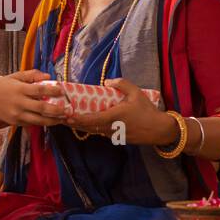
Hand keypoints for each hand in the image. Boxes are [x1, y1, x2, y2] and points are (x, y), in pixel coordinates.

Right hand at [0, 69, 67, 126]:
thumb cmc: (1, 86)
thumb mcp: (14, 76)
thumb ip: (31, 75)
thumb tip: (47, 76)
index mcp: (20, 89)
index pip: (39, 90)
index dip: (52, 90)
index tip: (62, 90)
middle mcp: (19, 103)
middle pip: (42, 108)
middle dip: (57, 110)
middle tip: (68, 110)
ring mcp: (17, 114)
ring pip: (39, 120)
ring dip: (53, 121)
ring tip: (63, 119)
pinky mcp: (16, 122)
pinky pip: (32, 124)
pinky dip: (42, 122)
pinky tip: (51, 121)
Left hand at [64, 77, 178, 145]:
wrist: (158, 130)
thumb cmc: (147, 110)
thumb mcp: (136, 92)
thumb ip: (122, 84)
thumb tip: (107, 82)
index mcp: (113, 117)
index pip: (90, 120)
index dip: (77, 119)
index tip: (66, 115)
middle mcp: (110, 128)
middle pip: (87, 127)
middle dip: (73, 123)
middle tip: (61, 117)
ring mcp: (113, 134)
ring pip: (93, 131)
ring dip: (81, 126)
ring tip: (68, 119)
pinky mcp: (116, 137)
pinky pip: (100, 132)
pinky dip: (91, 128)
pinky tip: (86, 123)